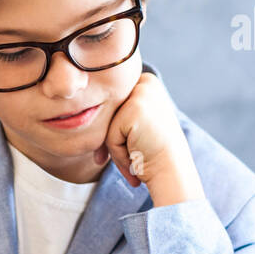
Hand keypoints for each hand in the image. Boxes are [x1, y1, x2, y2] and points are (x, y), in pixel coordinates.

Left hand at [92, 72, 204, 205]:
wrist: (171, 171)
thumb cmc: (151, 153)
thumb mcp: (135, 125)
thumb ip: (117, 114)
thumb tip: (83, 113)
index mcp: (146, 82)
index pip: (112, 105)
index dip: (115, 130)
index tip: (130, 146)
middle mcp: (145, 82)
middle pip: (107, 112)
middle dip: (112, 140)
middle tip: (133, 155)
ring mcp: (141, 93)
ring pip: (106, 124)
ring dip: (116, 148)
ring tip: (137, 155)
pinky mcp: (135, 109)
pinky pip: (109, 135)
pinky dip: (118, 152)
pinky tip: (137, 155)